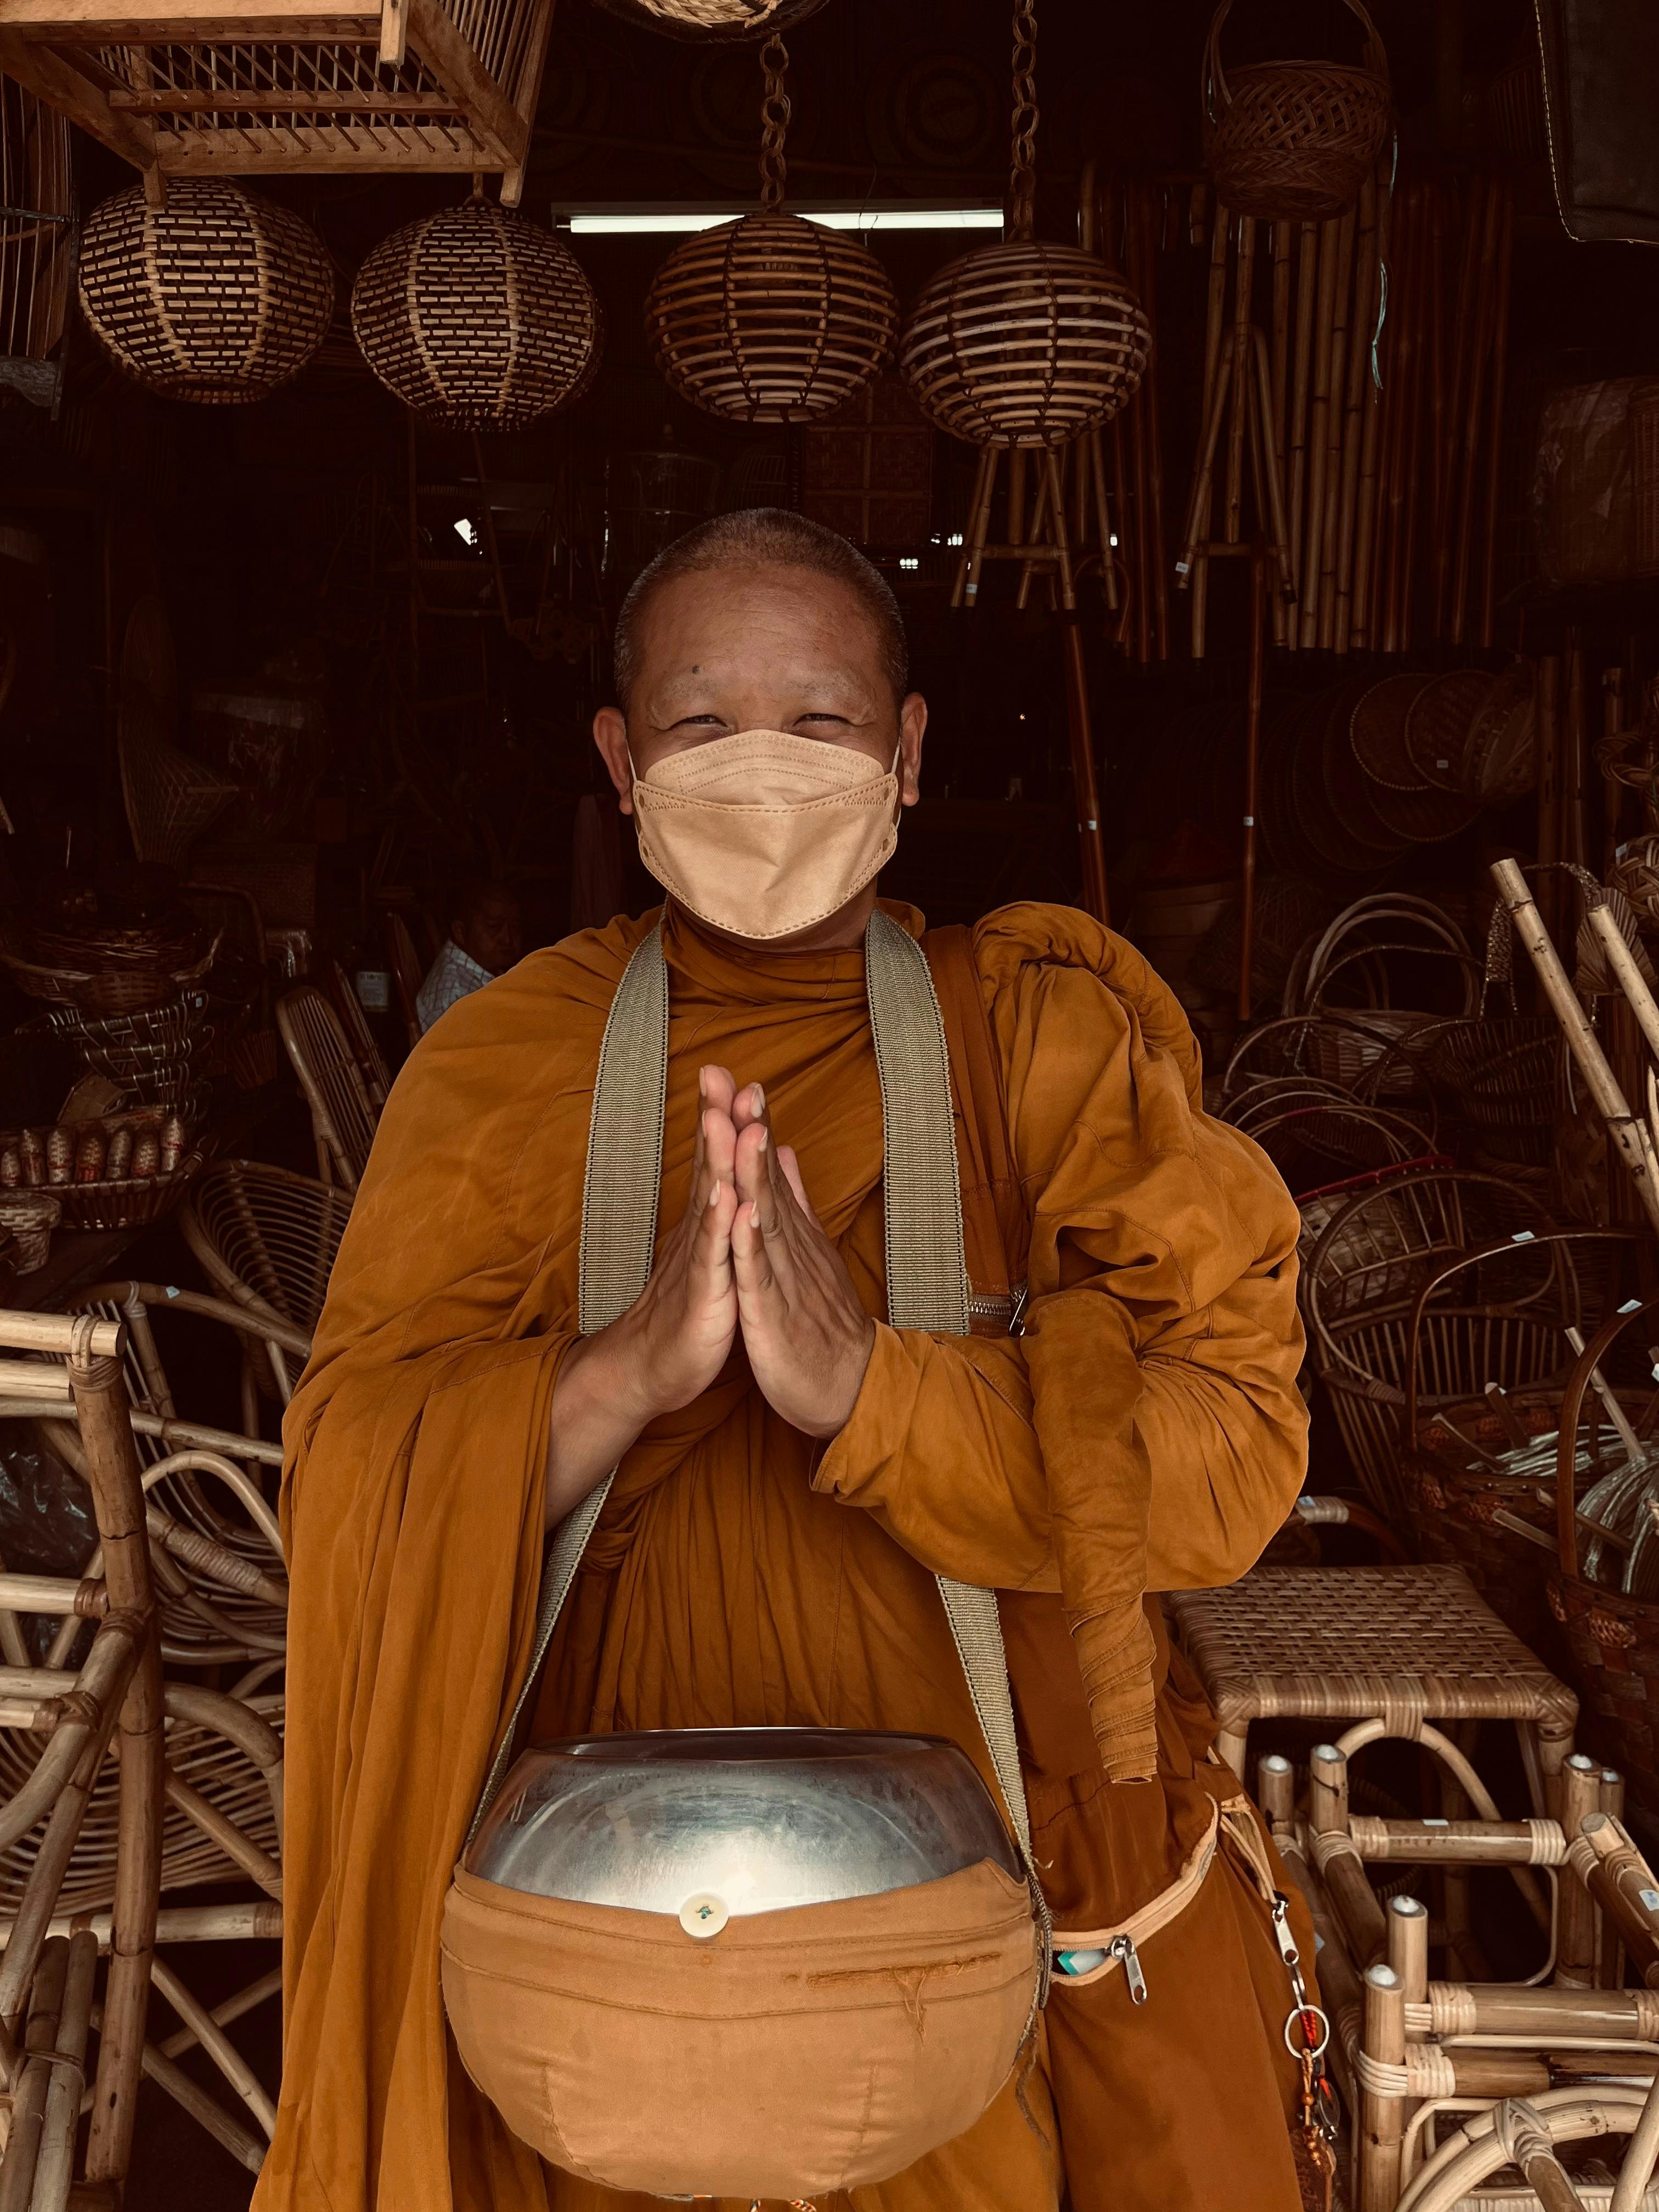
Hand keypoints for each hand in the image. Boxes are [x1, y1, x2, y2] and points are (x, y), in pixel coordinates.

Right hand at [546, 1065, 738, 1521]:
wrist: (651, 1369)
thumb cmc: (687, 1312)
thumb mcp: (710, 1256)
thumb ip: (720, 1215)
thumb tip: (731, 1177)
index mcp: (708, 1225)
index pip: (719, 1162)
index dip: (727, 1118)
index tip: (735, 1073)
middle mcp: (700, 1235)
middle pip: (711, 1167)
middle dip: (718, 1119)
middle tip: (721, 1072)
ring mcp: (699, 1262)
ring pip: (712, 1203)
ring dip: (719, 1160)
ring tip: (726, 1117)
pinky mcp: (703, 1296)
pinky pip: (713, 1258)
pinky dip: (720, 1226)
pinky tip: (728, 1197)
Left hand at [729, 1082, 875, 1437]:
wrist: (847, 1386)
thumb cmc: (821, 1321)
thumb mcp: (807, 1252)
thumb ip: (795, 1203)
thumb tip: (782, 1154)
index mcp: (790, 1233)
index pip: (768, 1171)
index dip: (754, 1124)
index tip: (738, 1079)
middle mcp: (790, 1247)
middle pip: (765, 1181)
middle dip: (750, 1130)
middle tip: (734, 1083)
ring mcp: (784, 1279)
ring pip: (766, 1220)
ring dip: (753, 1174)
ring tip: (743, 1128)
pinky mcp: (775, 1315)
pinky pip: (761, 1277)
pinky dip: (752, 1245)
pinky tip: (743, 1214)